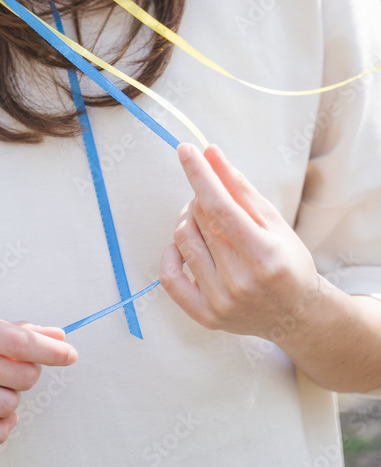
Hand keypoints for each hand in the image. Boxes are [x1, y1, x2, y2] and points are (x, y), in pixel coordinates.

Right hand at [0, 307, 77, 445]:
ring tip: (5, 389)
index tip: (70, 353)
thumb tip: (55, 335)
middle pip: (17, 375)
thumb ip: (9, 329)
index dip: (50, 350)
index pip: (17, 341)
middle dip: (31, 374)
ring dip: (14, 399)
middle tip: (23, 369)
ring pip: (3, 404)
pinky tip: (3, 419)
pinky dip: (0, 430)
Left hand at [159, 143, 322, 340]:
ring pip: (183, 240)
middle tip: (211, 197)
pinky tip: (186, 246)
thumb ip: (239, 187)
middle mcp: (241, 282)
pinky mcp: (206, 316)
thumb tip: (210, 153)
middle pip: (201, 219)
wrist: (296, 316)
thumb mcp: (273, 221)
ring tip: (206, 222)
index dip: (200, 175)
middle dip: (201, 197)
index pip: (220, 206)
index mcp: (264, 256)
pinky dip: (172, 254)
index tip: (186, 150)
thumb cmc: (287, 262)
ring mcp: (221, 302)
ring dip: (188, 220)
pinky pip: (169, 278)